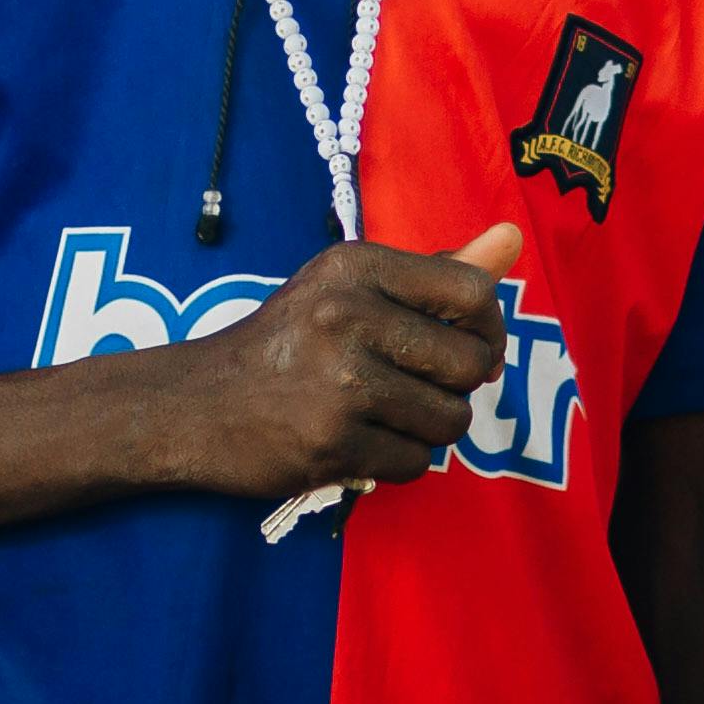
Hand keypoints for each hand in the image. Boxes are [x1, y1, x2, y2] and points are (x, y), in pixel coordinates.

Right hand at [171, 226, 524, 503]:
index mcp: (356, 266)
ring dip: (427, 428)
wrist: (191, 405)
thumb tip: (513, 240)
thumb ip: (434, 272)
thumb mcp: (347, 286)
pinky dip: (397, 461)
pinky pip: (413, 463)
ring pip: (449, 421)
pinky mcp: (330, 444)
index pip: (473, 293)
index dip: (488, 330)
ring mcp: (339, 383)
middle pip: (469, 364)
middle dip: (456, 387)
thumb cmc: (286, 341)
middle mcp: (348, 316)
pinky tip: (360, 443)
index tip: (468, 348)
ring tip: (383, 415)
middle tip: (416, 387)